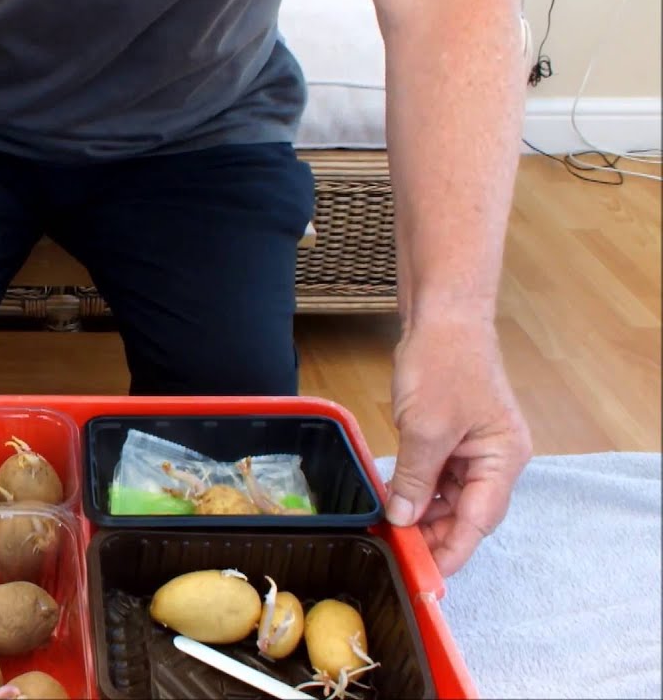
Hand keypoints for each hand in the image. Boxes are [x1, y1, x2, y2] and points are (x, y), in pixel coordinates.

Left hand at [386, 317, 532, 577]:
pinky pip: (437, 476)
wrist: (442, 317)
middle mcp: (495, 458)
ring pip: (448, 497)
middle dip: (433, 535)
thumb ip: (415, 478)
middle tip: (397, 555)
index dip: (451, 551)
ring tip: (390, 532)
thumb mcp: (425, 428)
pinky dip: (417, 490)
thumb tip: (403, 520)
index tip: (426, 576)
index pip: (479, 521)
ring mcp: (474, 448)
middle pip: (465, 513)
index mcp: (503, 459)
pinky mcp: (453, 437)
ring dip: (421, 514)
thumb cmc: (443, 363)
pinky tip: (394, 502)